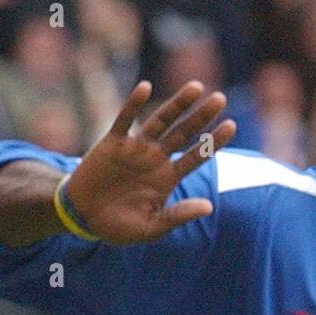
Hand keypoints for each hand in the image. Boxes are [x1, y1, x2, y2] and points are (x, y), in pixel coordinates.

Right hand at [63, 79, 236, 245]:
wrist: (84, 219)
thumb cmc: (119, 227)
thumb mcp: (152, 227)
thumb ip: (178, 215)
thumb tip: (209, 207)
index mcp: (168, 178)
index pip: (196, 156)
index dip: (213, 142)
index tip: (231, 125)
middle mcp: (156, 159)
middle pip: (183, 133)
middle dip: (201, 116)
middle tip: (221, 99)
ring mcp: (135, 148)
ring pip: (160, 121)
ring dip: (177, 104)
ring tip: (197, 87)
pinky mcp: (112, 143)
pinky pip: (124, 120)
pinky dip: (133, 104)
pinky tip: (145, 88)